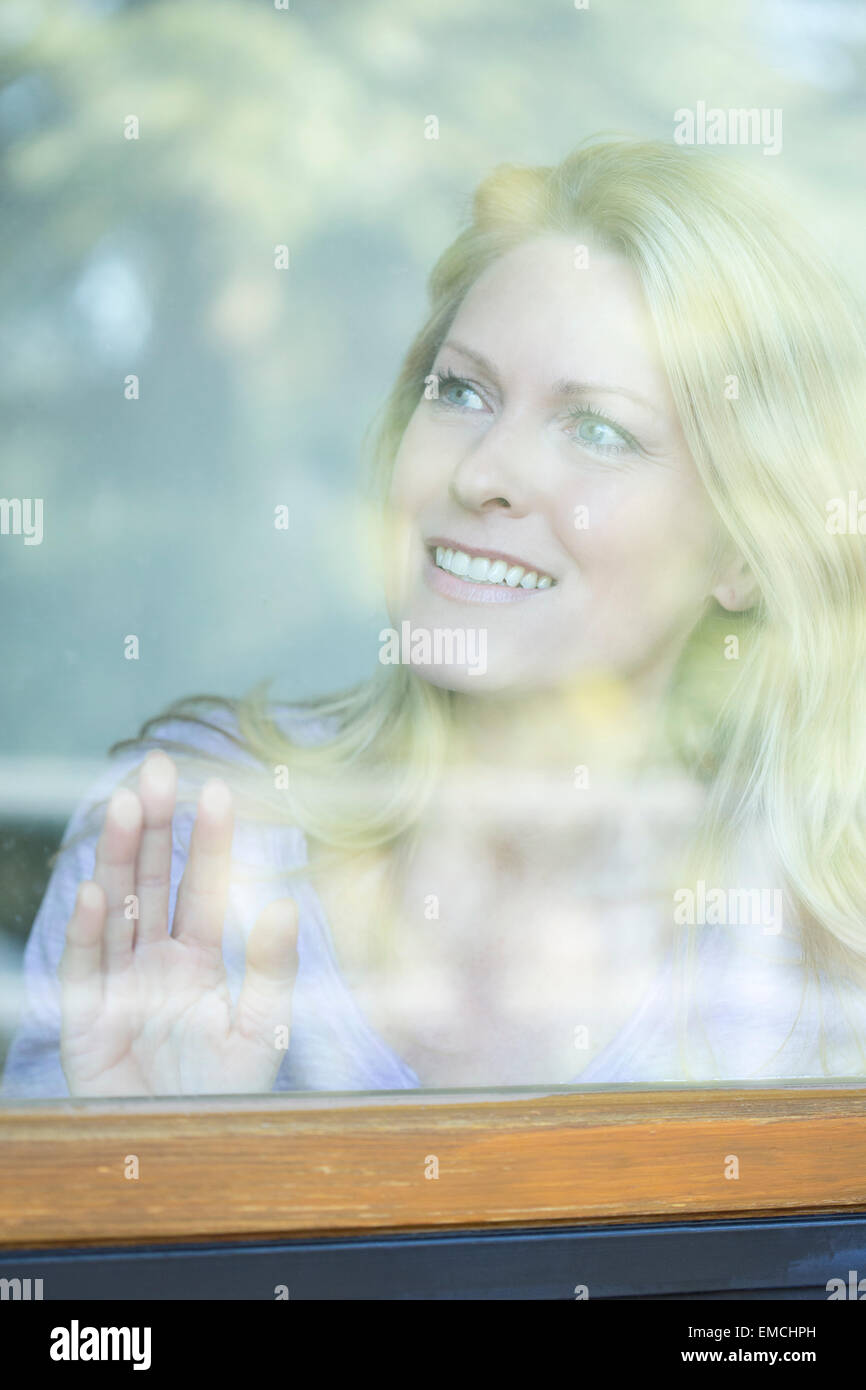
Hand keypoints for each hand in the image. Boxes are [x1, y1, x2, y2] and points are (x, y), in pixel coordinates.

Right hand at [59, 751, 298, 1095]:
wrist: (183, 1161)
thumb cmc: (224, 1099)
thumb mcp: (261, 1034)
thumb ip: (272, 970)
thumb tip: (284, 902)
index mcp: (198, 960)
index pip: (201, 887)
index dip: (207, 841)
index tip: (217, 789)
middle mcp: (153, 962)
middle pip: (151, 880)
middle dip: (155, 826)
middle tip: (158, 767)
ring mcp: (116, 984)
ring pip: (115, 907)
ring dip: (120, 856)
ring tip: (129, 805)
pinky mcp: (84, 1020)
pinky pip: (84, 967)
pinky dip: (88, 929)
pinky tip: (96, 889)